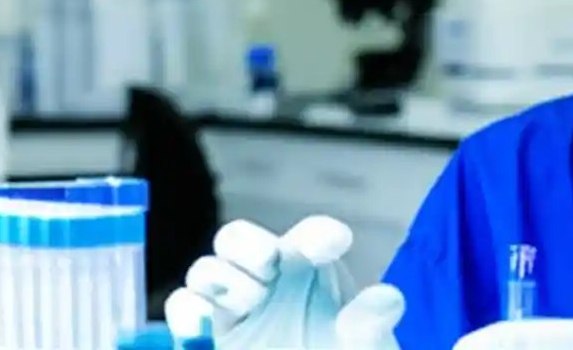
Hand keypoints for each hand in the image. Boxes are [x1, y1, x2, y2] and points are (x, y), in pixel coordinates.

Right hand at [165, 216, 404, 348]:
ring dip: (222, 278)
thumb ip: (370, 322)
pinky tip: (208, 323)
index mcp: (309, 265)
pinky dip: (190, 311)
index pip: (311, 235)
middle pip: (238, 239)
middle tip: (270, 262)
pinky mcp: (206, 334)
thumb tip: (389, 300)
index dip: (321, 235)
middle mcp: (266, 276)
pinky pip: (184, 309)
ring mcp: (232, 304)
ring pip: (206, 270)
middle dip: (248, 244)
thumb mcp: (365, 345)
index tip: (337, 243)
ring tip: (250, 301)